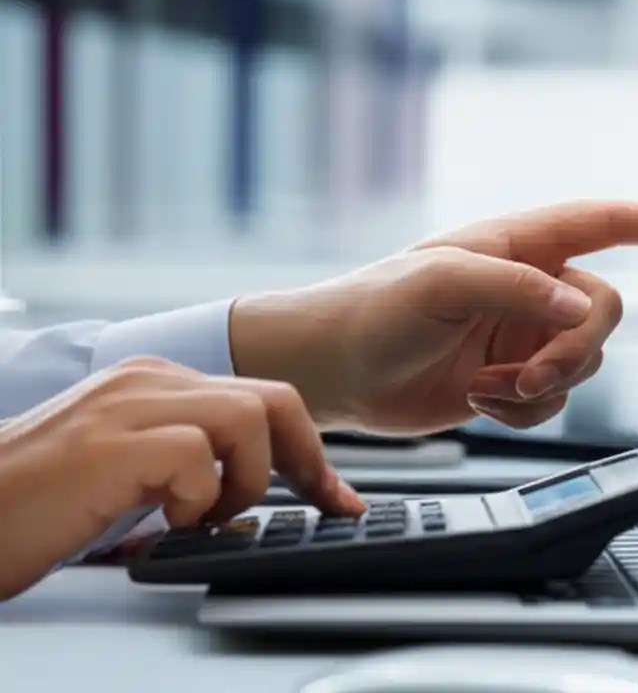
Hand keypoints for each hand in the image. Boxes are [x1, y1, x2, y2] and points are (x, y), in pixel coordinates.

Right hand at [0, 357, 363, 599]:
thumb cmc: (37, 506)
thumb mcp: (130, 473)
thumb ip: (188, 465)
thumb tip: (251, 495)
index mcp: (155, 383)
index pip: (262, 399)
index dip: (309, 451)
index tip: (336, 496)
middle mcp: (147, 381)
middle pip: (274, 399)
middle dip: (308, 460)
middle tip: (319, 504)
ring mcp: (128, 406)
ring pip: (250, 418)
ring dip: (246, 482)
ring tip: (201, 517)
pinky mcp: (110, 444)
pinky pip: (198, 459)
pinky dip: (198, 502)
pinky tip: (158, 521)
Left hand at [230, 201, 637, 433]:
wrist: (336, 371)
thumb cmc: (373, 308)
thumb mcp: (440, 283)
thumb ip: (514, 287)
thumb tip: (574, 307)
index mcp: (520, 242)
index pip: (611, 222)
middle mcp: (531, 283)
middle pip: (604, 313)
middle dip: (572, 353)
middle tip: (524, 378)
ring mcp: (525, 332)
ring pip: (586, 363)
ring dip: (541, 386)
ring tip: (485, 388)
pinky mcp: (514, 377)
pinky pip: (557, 399)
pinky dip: (526, 410)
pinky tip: (479, 401)